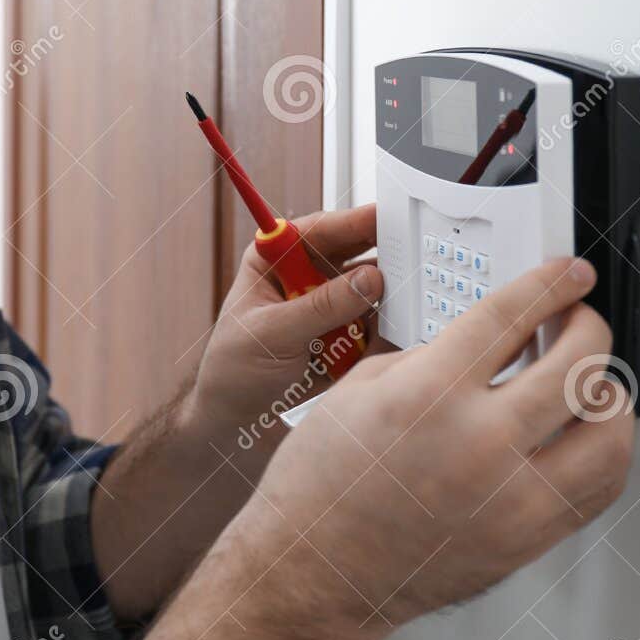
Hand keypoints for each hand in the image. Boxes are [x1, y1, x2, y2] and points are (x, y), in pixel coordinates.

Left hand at [181, 203, 383, 462]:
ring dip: (381, 306)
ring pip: (371, 293)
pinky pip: (374, 328)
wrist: (236, 420)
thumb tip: (368, 280)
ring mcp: (329, 306)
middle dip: (380, 264)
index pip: (320, 230)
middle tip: (407, 269)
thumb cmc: (233, 370)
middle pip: (355, 255)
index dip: (353, 222)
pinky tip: (373, 350)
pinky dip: (379, 337)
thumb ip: (320, 307)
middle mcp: (306, 276)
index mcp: (276, 260)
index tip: (386, 219)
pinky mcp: (345, 335)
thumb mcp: (273, 334)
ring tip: (388, 320)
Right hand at [241, 256, 634, 635]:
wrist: (315, 572)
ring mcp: (512, 500)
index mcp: (429, 396)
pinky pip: (599, 487)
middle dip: (588, 324)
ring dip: (607, 392)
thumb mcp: (359, 390)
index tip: (569, 275)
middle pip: (579, 363)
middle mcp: (479, 445)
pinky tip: (584, 436)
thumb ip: (432, 357)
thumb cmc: (322, 489)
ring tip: (589, 382)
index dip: (551, 284)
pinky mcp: (527, 541)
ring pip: (610, 430)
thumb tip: (489, 344)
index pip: (513, 315)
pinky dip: (602, 450)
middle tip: (578, 319)